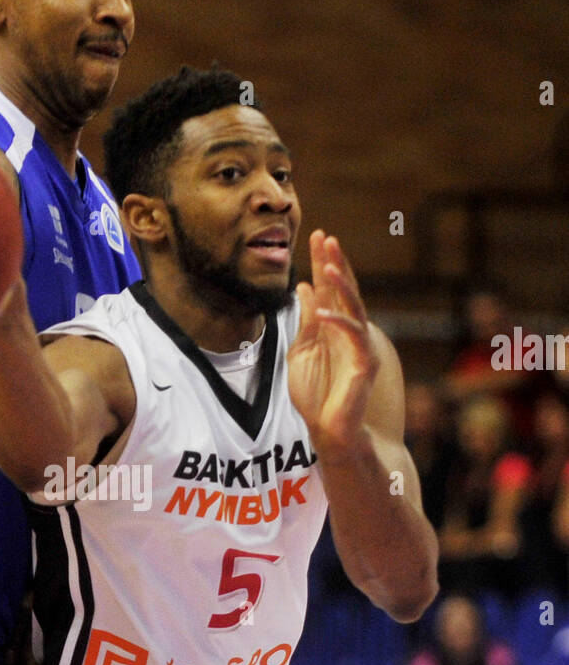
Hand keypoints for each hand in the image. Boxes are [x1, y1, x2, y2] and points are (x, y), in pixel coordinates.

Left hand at [287, 231, 378, 458]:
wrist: (327, 429)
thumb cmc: (316, 393)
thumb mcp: (301, 350)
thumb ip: (304, 320)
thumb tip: (302, 287)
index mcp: (334, 326)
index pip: (330, 288)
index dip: (323, 262)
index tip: (316, 236)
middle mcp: (350, 331)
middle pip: (344, 290)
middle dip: (335, 263)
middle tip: (326, 237)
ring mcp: (360, 346)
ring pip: (354, 307)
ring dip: (341, 285)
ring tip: (328, 265)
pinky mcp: (364, 364)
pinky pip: (354, 336)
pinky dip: (338, 322)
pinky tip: (323, 310)